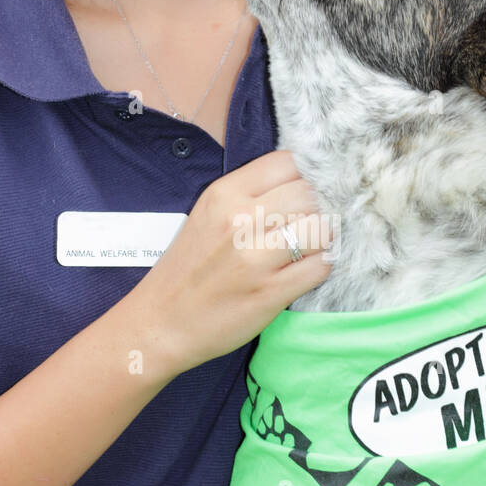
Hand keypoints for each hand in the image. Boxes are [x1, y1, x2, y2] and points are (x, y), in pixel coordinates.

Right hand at [141, 150, 333, 374]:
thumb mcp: (208, 215)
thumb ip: (250, 196)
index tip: (301, 195)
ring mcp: (257, 256)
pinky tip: (304, 272)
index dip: (304, 177)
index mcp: (225, 194)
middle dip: (317, 208)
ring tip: (309, 248)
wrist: (161, 323)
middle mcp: (241, 219)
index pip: (288, 162)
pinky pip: (321, 266)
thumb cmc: (188, 269)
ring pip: (322, 227)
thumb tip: (302, 184)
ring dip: (324, 238)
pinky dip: (320, 267)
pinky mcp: (271, 291)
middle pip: (310, 193)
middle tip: (308, 226)